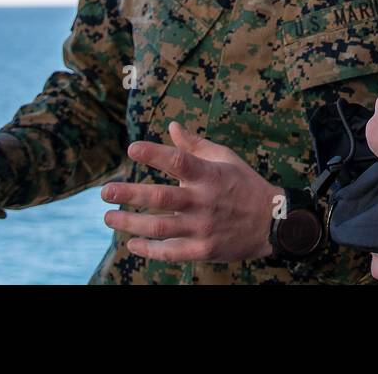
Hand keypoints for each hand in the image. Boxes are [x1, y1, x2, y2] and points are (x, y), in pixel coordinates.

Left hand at [103, 121, 280, 263]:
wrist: (271, 222)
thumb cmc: (244, 184)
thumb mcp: (225, 158)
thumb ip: (195, 145)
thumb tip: (172, 126)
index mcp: (210, 175)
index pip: (179, 161)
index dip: (155, 154)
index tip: (132, 149)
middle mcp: (204, 202)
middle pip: (161, 198)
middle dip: (130, 194)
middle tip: (106, 191)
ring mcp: (203, 228)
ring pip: (160, 227)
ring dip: (130, 223)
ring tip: (108, 217)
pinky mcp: (203, 249)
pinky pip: (171, 252)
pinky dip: (149, 250)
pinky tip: (132, 244)